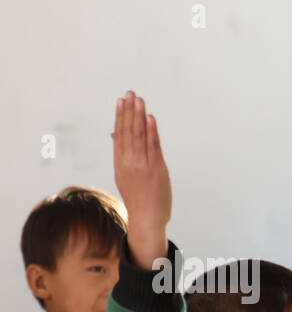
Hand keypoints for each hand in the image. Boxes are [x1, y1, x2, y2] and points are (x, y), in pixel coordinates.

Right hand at [112, 91, 170, 270]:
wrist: (147, 218)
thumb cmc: (137, 197)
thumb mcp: (124, 174)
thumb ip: (121, 152)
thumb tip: (114, 133)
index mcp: (120, 162)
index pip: (119, 134)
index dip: (120, 116)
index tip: (120, 100)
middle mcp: (129, 161)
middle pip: (128, 131)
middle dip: (129, 111)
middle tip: (130, 93)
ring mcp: (142, 165)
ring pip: (140, 136)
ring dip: (139, 116)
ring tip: (138, 100)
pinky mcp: (156, 169)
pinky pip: (153, 146)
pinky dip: (151, 131)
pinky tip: (150, 118)